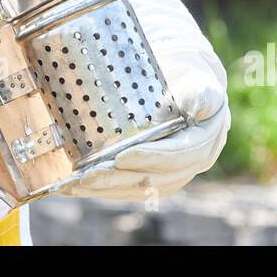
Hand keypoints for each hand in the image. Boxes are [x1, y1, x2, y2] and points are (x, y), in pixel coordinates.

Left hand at [53, 50, 229, 201]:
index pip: (174, 156)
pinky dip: (103, 190)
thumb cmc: (195, 91)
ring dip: (104, 189)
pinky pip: (129, 190)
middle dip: (116, 179)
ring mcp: (171, 178)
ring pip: (136, 189)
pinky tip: (78, 188)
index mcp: (202, 145)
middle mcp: (188, 168)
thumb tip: (194, 104)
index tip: (120, 156)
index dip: (148, 157)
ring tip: (74, 185)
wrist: (194, 103)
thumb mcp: (202, 87)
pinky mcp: (155, 182)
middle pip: (150, 179)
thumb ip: (200, 94)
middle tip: (86, 176)